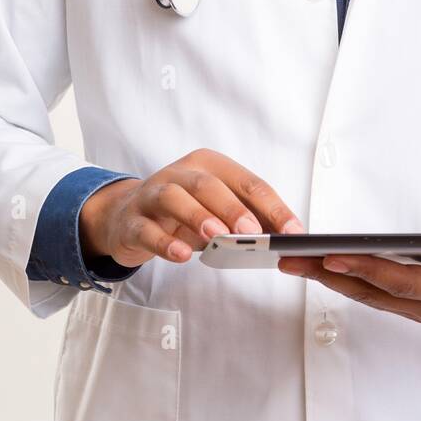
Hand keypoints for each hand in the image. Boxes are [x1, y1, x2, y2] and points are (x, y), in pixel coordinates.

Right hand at [79, 148, 304, 269]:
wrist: (126, 217)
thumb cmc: (183, 214)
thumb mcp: (216, 211)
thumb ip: (245, 220)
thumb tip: (284, 239)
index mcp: (210, 165)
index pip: (248, 183)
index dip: (273, 208)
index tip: (293, 232)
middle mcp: (181, 173)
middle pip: (208, 185)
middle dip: (233, 208)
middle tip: (252, 231)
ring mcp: (153, 194)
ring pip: (174, 198)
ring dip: (198, 216)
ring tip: (216, 237)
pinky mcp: (132, 220)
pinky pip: (147, 229)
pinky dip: (164, 242)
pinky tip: (180, 255)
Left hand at [276, 204, 420, 324]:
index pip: (401, 281)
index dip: (365, 270)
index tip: (331, 257)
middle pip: (372, 293)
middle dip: (328, 277)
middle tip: (290, 260)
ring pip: (367, 296)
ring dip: (329, 281)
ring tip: (293, 263)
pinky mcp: (415, 304)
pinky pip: (373, 294)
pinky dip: (345, 281)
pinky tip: (321, 267)